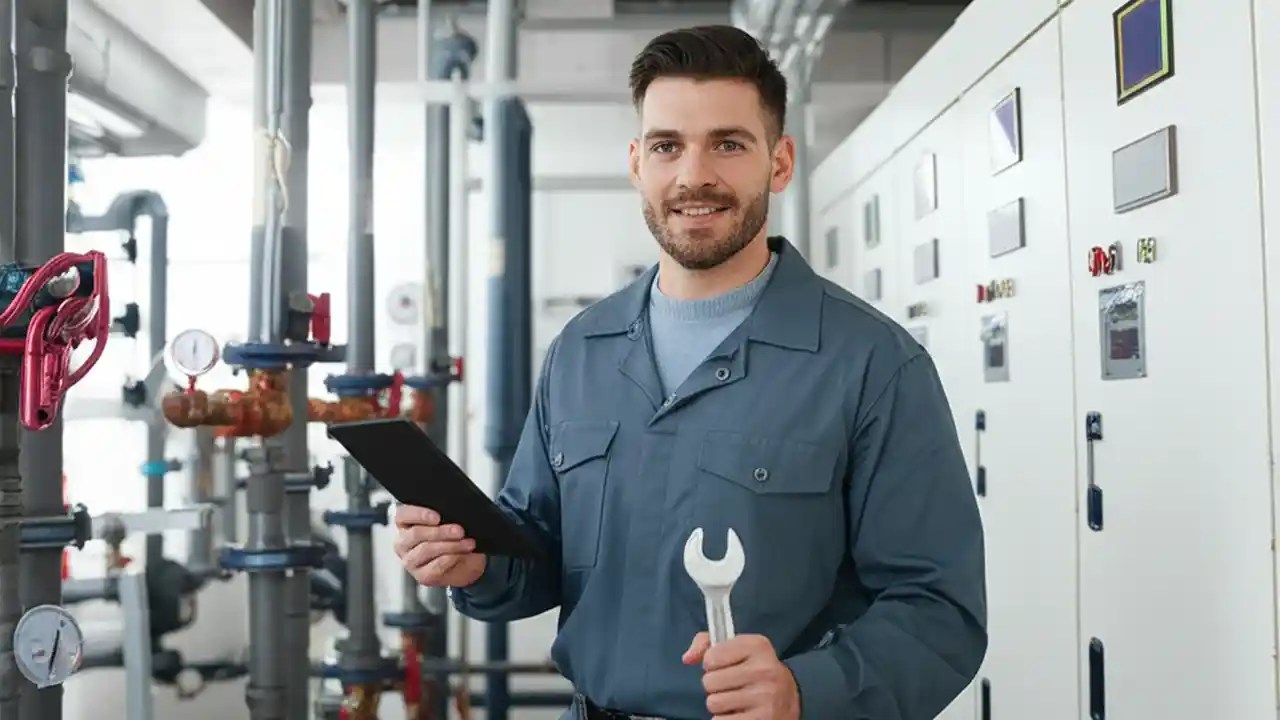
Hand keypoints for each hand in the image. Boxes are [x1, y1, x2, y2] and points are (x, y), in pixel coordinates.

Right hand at [393, 504, 486, 587]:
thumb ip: (445, 515)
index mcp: (406, 524)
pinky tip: (461, 554)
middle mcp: (404, 542)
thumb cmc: (454, 537)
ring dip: (450, 545)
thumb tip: (451, 516)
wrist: (467, 561)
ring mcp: (410, 561)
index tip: (437, 517)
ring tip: (467, 543)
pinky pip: (435, 567)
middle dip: (440, 531)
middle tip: (459, 531)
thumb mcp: (450, 521)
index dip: (418, 514)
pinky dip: (451, 558)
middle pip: (415, 534)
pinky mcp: (421, 576)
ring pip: (426, 550)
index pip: (402, 515)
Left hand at [682, 633, 799, 719]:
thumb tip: (687, 658)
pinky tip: (740, 713)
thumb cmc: (755, 671)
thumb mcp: (738, 649)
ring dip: (720, 704)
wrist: (789, 699)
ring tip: (736, 700)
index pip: (710, 657)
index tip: (726, 667)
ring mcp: (765, 697)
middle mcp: (764, 669)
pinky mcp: (762, 719)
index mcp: (757, 646)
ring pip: (713, 703)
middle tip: (731, 686)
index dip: (712, 664)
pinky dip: (725, 719)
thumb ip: (707, 645)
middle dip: (715, 686)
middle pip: (709, 681)